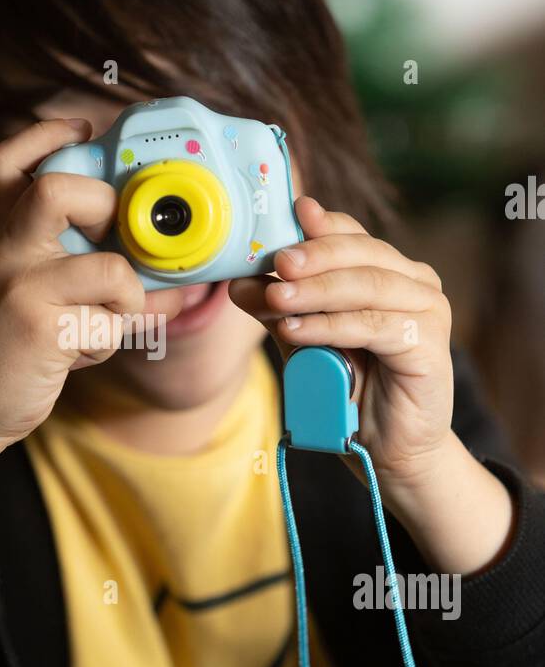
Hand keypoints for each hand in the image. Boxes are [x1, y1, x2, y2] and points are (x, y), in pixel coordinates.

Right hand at [0, 118, 180, 459]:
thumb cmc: (7, 347)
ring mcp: (18, 289)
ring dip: (129, 297)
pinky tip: (82, 352)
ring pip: (110, 270)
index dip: (46, 133)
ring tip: (109, 315)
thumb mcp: (26, 292)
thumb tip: (172, 273)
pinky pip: (108, 326)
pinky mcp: (37, 333)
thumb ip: (80, 269)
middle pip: (56, 190)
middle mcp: (4, 252)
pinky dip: (109, 342)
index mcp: (1, 234)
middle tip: (115, 236)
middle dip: (108, 207)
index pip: (7, 162)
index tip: (83, 126)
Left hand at [229, 196, 453, 499]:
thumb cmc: (349, 390)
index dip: (319, 226)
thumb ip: (280, 307)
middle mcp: (416, 282)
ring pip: (366, 287)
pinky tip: (297, 329)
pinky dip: (331, 326)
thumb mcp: (305, 339)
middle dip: (313, 256)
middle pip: (361, 254)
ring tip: (276, 298)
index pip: (351, 236)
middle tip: (275, 262)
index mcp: (390, 270)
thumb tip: (238, 281)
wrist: (388, 450)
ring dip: (316, 291)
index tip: (287, 216)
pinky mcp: (429, 346)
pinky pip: (373, 326)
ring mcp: (428, 311)